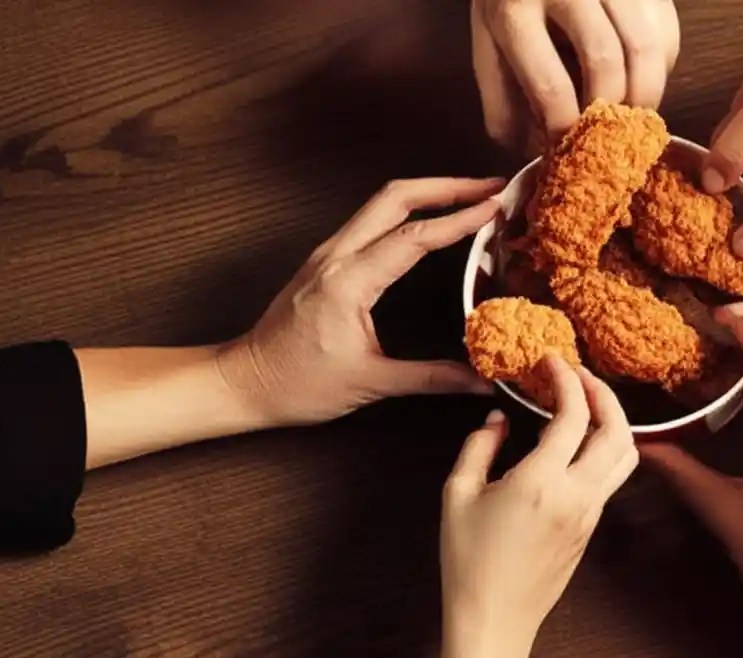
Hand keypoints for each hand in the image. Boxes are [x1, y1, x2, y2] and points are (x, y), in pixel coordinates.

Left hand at [216, 177, 503, 427]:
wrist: (245, 383)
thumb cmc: (299, 385)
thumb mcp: (371, 383)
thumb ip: (432, 378)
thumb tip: (482, 381)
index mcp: (348, 281)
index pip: (414, 237)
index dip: (459, 219)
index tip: (496, 207)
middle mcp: (337, 256)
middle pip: (395, 197)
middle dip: (447, 186)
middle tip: (492, 187)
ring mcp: (329, 253)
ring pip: (382, 202)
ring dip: (428, 192)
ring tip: (472, 196)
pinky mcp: (327, 259)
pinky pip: (372, 220)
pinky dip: (409, 210)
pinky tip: (433, 219)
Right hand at [439, 357, 636, 643]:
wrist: (494, 620)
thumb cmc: (467, 560)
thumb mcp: (457, 495)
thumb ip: (479, 447)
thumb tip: (499, 419)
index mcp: (541, 482)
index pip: (573, 415)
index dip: (567, 379)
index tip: (553, 360)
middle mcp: (577, 494)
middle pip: (617, 430)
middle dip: (604, 393)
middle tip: (579, 374)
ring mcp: (590, 513)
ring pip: (626, 455)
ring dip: (614, 420)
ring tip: (586, 403)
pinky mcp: (592, 528)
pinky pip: (612, 477)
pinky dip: (605, 447)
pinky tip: (575, 442)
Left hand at [471, 0, 679, 149]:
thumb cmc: (513, 6)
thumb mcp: (488, 48)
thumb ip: (503, 103)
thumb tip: (540, 151)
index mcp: (515, 11)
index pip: (549, 84)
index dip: (565, 128)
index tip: (570, 149)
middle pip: (605, 61)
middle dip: (611, 112)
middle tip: (609, 136)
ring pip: (646, 47)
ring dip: (646, 95)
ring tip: (633, 118)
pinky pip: (666, 33)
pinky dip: (661, 69)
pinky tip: (641, 79)